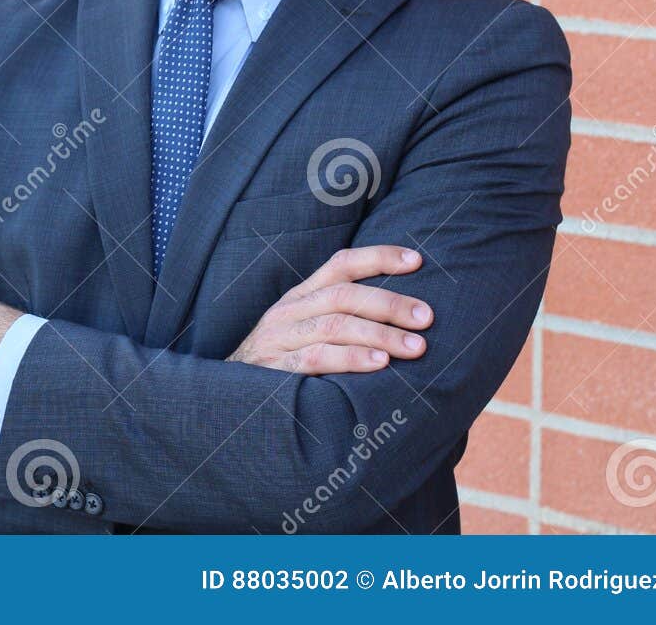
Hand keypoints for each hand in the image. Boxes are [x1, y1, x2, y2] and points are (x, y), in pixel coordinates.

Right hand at [227, 245, 433, 373]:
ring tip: (416, 347)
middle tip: (427, 318)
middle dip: (390, 304)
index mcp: (301, 297)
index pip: (341, 264)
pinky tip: (379, 365)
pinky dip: (351, 359)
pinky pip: (317, 358)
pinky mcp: (275, 368)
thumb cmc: (281, 364)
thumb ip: (340, 320)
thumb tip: (403, 319)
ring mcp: (281, 338)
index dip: (378, 258)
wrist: (228, 397)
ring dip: (380, 334)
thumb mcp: (305, 332)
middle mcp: (290, 311)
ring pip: (335, 324)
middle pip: (344, 295)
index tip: (417, 261)